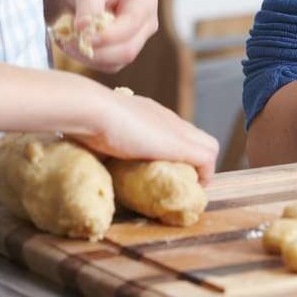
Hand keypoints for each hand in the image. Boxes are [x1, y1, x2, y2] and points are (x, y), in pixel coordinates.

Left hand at [57, 0, 157, 72]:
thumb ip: (89, 7)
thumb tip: (85, 29)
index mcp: (144, 2)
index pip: (131, 26)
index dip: (108, 36)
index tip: (83, 36)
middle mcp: (146, 24)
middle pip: (127, 50)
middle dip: (97, 51)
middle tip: (68, 43)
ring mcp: (135, 41)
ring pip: (116, 62)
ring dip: (89, 56)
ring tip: (67, 41)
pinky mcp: (121, 52)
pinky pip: (106, 66)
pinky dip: (88, 59)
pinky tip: (73, 45)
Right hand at [76, 87, 217, 182]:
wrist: (94, 109)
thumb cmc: (87, 120)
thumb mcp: (98, 131)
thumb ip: (103, 140)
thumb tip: (91, 154)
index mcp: (147, 112)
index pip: (172, 128)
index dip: (173, 148)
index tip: (164, 166)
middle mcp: (166, 117)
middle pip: (196, 136)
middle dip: (193, 159)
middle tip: (182, 180)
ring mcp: (176, 129)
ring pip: (208, 146)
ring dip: (202, 169)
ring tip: (189, 187)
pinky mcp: (181, 144)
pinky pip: (207, 159)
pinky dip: (204, 175)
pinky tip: (192, 187)